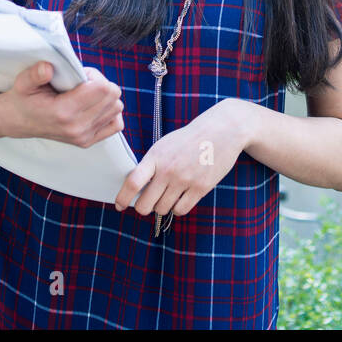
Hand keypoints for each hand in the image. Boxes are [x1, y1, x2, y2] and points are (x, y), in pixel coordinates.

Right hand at [0, 63, 123, 147]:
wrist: (18, 122)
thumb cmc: (24, 98)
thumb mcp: (24, 82)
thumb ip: (35, 74)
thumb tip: (47, 68)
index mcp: (63, 112)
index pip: (102, 88)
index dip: (94, 75)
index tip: (80, 75)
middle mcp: (77, 127)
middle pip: (112, 97)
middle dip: (101, 83)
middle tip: (83, 83)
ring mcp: (84, 137)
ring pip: (116, 108)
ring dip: (105, 96)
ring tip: (86, 94)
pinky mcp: (87, 141)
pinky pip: (116, 124)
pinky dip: (109, 112)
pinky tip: (93, 106)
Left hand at [115, 99, 249, 220]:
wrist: (222, 131)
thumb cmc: (190, 138)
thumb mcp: (165, 145)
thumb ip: (151, 164)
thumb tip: (136, 187)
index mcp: (156, 156)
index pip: (133, 182)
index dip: (122, 197)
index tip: (119, 204)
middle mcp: (169, 170)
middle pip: (145, 204)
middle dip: (143, 207)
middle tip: (146, 203)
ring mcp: (185, 180)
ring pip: (162, 209)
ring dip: (161, 207)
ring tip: (167, 196)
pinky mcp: (201, 188)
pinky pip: (181, 210)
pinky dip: (177, 208)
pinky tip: (179, 198)